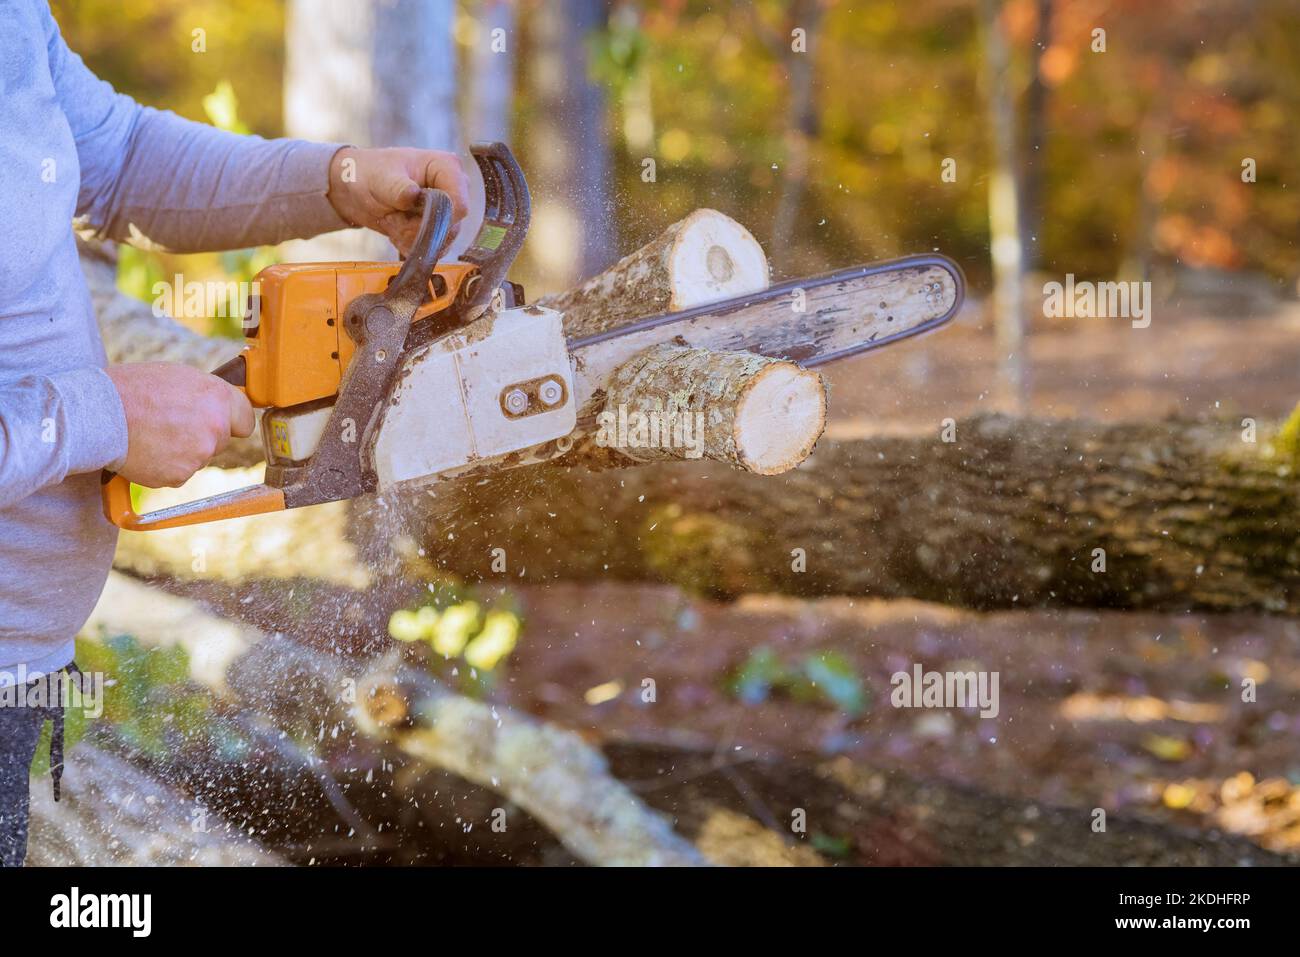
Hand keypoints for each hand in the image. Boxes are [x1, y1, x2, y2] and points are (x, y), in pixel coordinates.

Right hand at [106, 363, 255, 487]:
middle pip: (220, 440)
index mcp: (218, 399)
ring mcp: (198, 455)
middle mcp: (215, 428)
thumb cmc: (133, 389)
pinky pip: (179, 472)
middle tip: (170, 423)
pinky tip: (147, 449)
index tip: (223, 422)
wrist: (99, 414)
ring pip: (199, 457)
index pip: (245, 419)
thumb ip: (207, 394)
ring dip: (182, 450)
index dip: (232, 420)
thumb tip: (221, 405)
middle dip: (202, 435)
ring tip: (153, 433)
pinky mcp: (179, 475)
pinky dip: (165, 465)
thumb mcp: (178, 376)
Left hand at [327, 146, 470, 254]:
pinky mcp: (438, 227)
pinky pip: (434, 248)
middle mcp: (453, 189)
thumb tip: (413, 195)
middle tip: (393, 217)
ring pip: (442, 240)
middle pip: (452, 226)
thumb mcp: (381, 178)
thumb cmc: (370, 174)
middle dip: (418, 229)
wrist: (356, 189)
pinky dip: (411, 244)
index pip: (459, 204)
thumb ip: (398, 188)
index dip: (438, 219)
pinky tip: (396, 229)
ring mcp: (447, 210)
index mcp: (447, 167)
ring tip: (392, 220)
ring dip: (411, 237)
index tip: (409, 216)